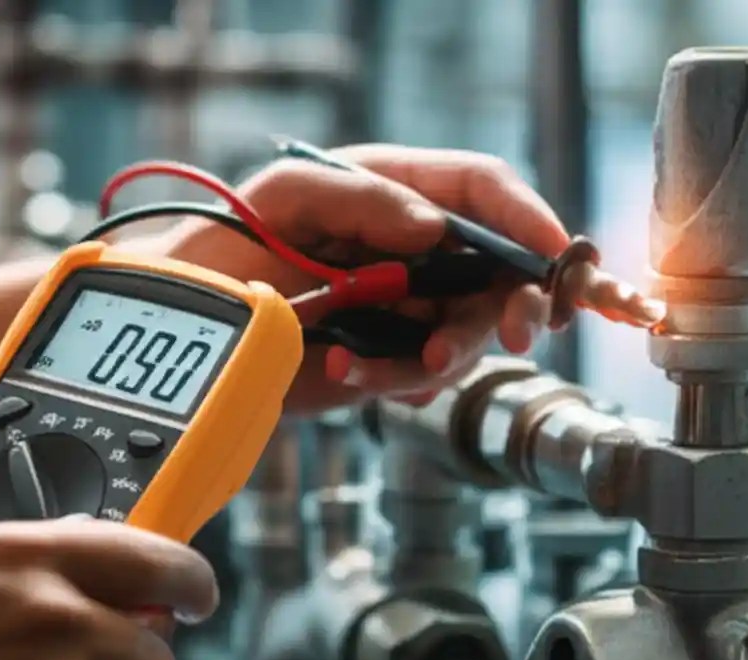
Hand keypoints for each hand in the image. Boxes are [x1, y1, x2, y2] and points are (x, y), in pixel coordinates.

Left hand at [154, 144, 656, 412]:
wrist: (191, 321)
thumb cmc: (229, 239)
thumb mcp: (285, 198)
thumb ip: (361, 198)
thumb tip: (434, 227)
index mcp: (399, 191)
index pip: (485, 191)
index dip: (529, 219)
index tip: (556, 256)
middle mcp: (416, 248)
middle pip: (501, 271)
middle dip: (513, 306)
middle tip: (514, 334)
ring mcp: (407, 306)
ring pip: (467, 334)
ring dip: (438, 355)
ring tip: (363, 360)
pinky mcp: (389, 357)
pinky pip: (419, 377)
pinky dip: (388, 379)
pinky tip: (339, 365)